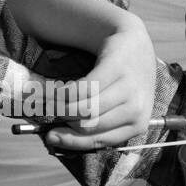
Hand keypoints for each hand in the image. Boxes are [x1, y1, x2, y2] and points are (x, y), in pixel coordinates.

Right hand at [46, 17, 155, 149]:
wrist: (134, 45)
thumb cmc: (122, 82)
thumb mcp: (117, 107)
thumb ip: (97, 122)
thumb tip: (58, 139)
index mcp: (138, 124)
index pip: (100, 141)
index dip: (72, 141)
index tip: (51, 137)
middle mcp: (137, 109)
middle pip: (88, 125)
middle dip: (63, 121)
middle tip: (48, 112)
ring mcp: (129, 88)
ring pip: (84, 108)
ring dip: (60, 106)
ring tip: (49, 99)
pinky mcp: (116, 68)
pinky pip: (83, 88)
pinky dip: (64, 92)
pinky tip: (57, 88)